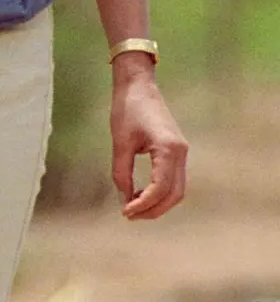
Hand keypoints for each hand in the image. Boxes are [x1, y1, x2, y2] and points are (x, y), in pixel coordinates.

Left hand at [110, 60, 187, 219]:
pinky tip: (140, 194)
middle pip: (174, 194)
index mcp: (168, 149)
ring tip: (133, 208)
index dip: (143, 205)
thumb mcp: (120, 143)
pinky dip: (161, 192)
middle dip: (153, 210)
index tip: (125, 212)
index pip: (160, 188)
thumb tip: (124, 200)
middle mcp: (180, 153)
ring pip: (178, 190)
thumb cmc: (127, 109)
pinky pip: (174, 180)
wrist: (138, 85)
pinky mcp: (177, 151)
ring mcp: (182, 152)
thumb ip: (122, 173)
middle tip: (129, 215)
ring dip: (158, 203)